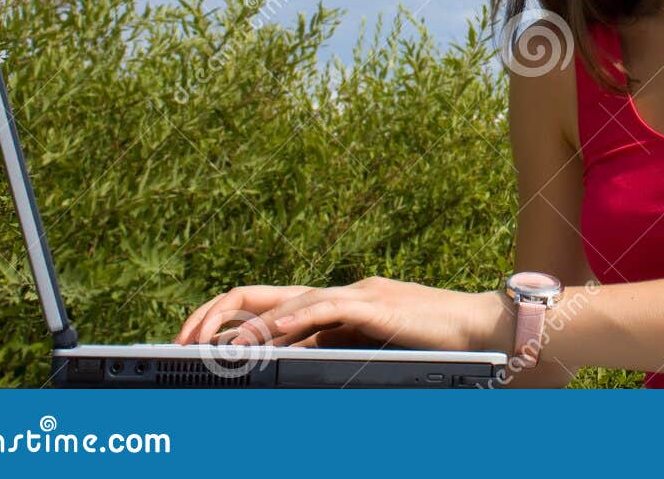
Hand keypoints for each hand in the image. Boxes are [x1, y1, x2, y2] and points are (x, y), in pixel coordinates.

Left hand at [173, 277, 515, 353]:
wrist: (485, 332)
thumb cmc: (435, 347)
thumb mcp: (369, 353)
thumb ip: (331, 353)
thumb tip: (285, 369)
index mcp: (333, 306)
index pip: (264, 303)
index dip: (220, 319)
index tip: (186, 345)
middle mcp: (339, 294)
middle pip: (259, 294)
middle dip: (212, 315)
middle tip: (178, 342)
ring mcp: (358, 296)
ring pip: (287, 301)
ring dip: (245, 325)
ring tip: (210, 345)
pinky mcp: (378, 306)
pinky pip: (327, 309)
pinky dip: (294, 319)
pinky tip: (269, 334)